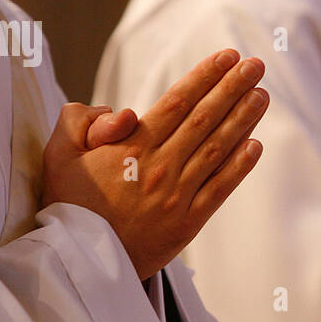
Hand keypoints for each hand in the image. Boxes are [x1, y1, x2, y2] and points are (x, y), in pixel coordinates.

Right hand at [41, 49, 268, 279]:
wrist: (79, 264)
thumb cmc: (68, 204)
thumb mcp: (58, 155)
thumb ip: (80, 121)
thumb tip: (124, 112)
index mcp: (131, 148)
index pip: (178, 102)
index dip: (205, 77)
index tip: (228, 57)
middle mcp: (160, 167)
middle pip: (204, 119)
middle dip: (232, 88)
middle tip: (256, 65)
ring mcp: (176, 196)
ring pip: (217, 149)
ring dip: (243, 120)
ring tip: (262, 95)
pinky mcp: (187, 223)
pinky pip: (220, 189)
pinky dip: (240, 166)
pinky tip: (256, 144)